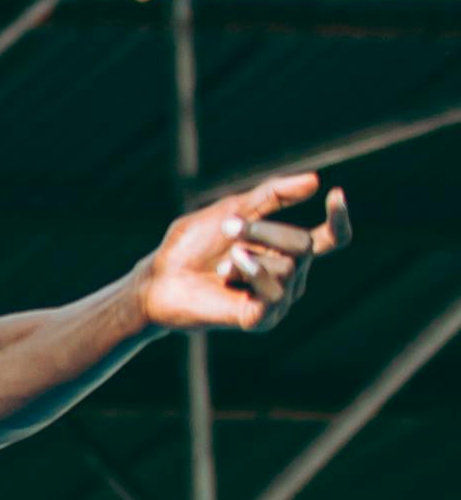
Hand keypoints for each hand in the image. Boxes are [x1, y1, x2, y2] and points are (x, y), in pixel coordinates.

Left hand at [142, 171, 345, 337]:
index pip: (330, 239)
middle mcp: (289, 276)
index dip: (339, 219)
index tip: (336, 195)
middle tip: (229, 228)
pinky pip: (274, 295)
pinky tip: (229, 270)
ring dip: (250, 252)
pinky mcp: (260, 320)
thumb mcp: (233, 209)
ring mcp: (277, 300)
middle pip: (305, 245)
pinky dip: (253, 275)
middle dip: (266, 230)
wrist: (159, 277)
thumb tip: (314, 180)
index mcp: (285, 249)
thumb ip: (272, 195)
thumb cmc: (193, 244)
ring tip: (223, 259)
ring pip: (289, 267)